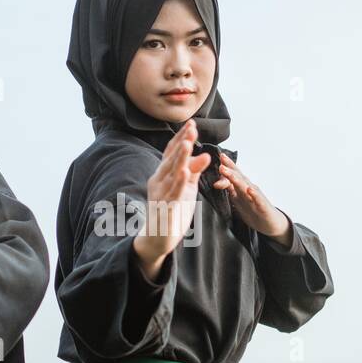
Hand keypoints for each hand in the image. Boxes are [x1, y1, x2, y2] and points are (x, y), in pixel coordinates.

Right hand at [133, 118, 211, 279]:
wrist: (156, 238)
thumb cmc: (171, 210)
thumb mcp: (185, 188)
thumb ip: (193, 172)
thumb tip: (204, 155)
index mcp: (162, 175)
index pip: (172, 152)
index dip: (181, 138)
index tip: (192, 124)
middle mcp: (158, 181)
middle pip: (171, 159)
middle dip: (182, 143)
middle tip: (192, 128)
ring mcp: (160, 195)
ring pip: (171, 173)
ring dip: (180, 158)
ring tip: (188, 144)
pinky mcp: (165, 209)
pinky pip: (173, 194)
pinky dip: (178, 182)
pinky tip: (184, 172)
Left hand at [213, 154, 292, 245]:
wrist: (271, 223)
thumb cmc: (253, 210)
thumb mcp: (238, 200)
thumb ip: (229, 190)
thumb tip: (216, 182)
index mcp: (242, 188)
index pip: (234, 174)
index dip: (227, 166)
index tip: (220, 156)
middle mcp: (249, 190)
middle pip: (239, 178)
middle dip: (230, 170)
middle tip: (221, 162)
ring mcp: (256, 197)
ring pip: (246, 187)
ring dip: (237, 179)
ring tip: (228, 172)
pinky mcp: (263, 207)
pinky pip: (258, 200)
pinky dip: (254, 195)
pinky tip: (249, 190)